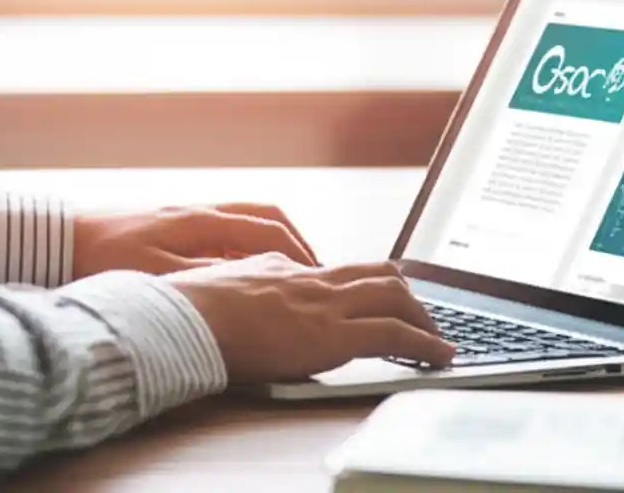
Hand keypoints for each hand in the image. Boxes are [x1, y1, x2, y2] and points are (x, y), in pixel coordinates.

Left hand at [72, 203, 317, 277]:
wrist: (55, 240)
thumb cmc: (102, 260)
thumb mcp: (157, 278)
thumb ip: (208, 280)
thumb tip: (255, 281)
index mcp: (201, 221)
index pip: (269, 230)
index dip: (300, 254)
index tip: (319, 278)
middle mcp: (198, 211)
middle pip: (264, 215)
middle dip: (295, 242)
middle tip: (314, 271)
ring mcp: (184, 215)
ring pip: (245, 219)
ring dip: (272, 242)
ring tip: (286, 273)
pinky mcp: (168, 225)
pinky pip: (224, 229)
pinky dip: (247, 245)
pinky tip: (242, 272)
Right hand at [168, 253, 455, 381]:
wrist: (183, 320)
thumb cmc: (186, 312)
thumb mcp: (217, 289)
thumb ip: (241, 292)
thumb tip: (242, 302)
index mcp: (282, 267)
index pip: (335, 271)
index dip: (362, 285)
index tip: (373, 297)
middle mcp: (310, 279)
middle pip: (377, 273)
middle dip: (405, 294)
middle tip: (419, 315)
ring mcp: (324, 303)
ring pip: (395, 295)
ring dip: (422, 317)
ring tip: (436, 337)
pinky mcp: (333, 334)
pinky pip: (394, 334)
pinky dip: (425, 344)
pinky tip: (439, 356)